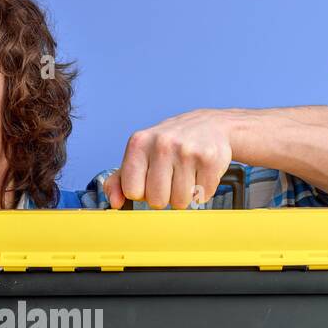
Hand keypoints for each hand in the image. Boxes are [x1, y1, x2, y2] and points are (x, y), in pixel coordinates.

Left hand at [101, 108, 234, 209]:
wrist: (212, 125)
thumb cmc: (171, 144)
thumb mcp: (141, 154)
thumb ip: (120, 180)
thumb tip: (115, 202)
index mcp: (139, 142)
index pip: (132, 191)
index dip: (142, 192)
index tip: (150, 180)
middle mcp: (161, 144)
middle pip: (156, 201)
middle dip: (165, 197)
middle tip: (172, 178)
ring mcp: (187, 150)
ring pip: (179, 202)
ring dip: (184, 195)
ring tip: (187, 175)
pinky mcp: (209, 159)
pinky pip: (201, 197)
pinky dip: (202, 191)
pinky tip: (201, 173)